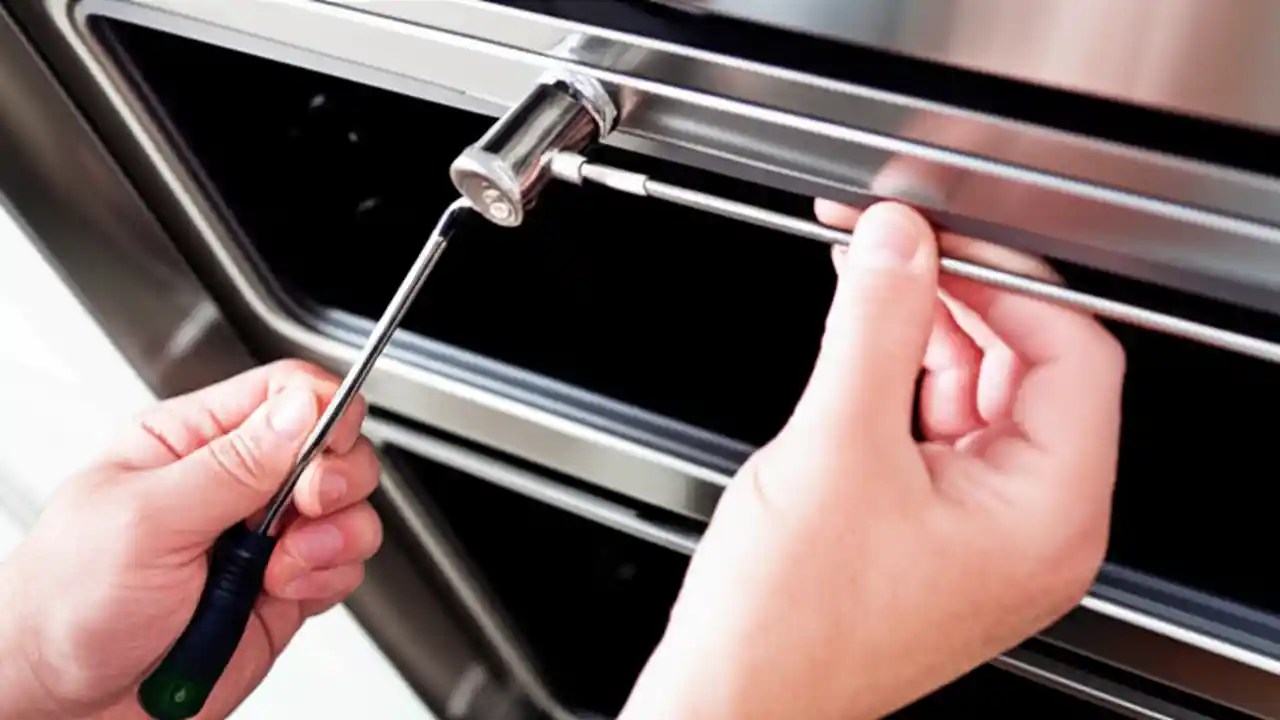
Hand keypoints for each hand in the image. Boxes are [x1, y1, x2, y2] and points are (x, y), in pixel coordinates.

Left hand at [0, 360, 382, 718]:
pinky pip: (343, 568)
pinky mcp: (285, 590)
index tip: (329, 443)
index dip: (323, 409)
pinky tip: (284, 591)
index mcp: (192, 442)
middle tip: (310, 505)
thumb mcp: (145, 520)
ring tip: (284, 564)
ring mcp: (263, 540)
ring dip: (334, 538)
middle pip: (332, 449)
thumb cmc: (66, 605)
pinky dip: (329, 579)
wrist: (65, 705)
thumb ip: (232, 464)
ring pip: (348, 511)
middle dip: (337, 478)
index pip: (283, 394)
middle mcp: (236, 485)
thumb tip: (302, 409)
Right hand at [622, 202, 1124, 718]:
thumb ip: (876, 326)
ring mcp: (988, 535)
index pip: (1075, 354)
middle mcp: (1036, 531)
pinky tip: (860, 348)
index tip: (940, 243)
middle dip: (957, 297)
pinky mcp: (940, 534)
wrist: (734, 698)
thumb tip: (897, 243)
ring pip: (980, 394)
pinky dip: (903, 381)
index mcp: (1048, 518)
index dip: (1008, 281)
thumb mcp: (835, 447)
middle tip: (890, 250)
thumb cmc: (787, 625)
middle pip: (1029, 368)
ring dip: (925, 333)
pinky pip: (942, 431)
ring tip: (864, 287)